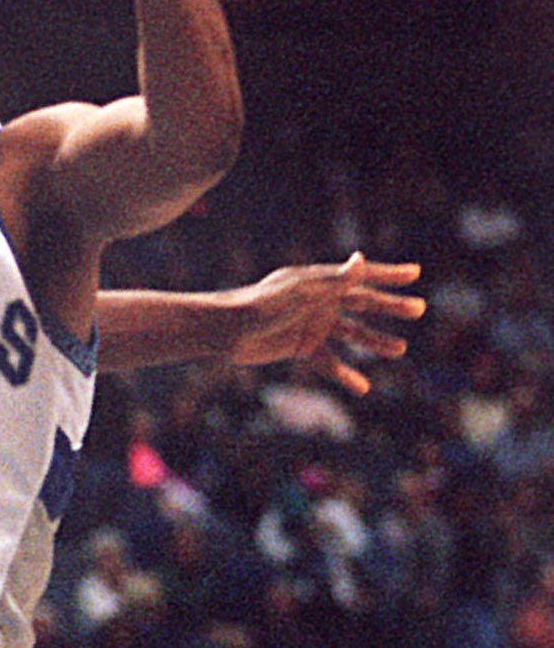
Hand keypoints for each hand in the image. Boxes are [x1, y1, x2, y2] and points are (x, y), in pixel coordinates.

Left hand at [229, 253, 424, 394]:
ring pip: (351, 333)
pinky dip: (345, 374)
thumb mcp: (302, 293)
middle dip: (390, 306)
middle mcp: (320, 301)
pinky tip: (364, 387)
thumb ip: (334, 281)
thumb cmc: (262, 306)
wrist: (228, 331)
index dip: (389, 274)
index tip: (415, 274)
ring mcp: (312, 324)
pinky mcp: (301, 346)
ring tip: (400, 349)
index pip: (361, 276)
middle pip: (363, 303)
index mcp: (321, 281)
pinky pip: (329, 362)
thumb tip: (362, 259)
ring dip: (375, 341)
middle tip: (419, 310)